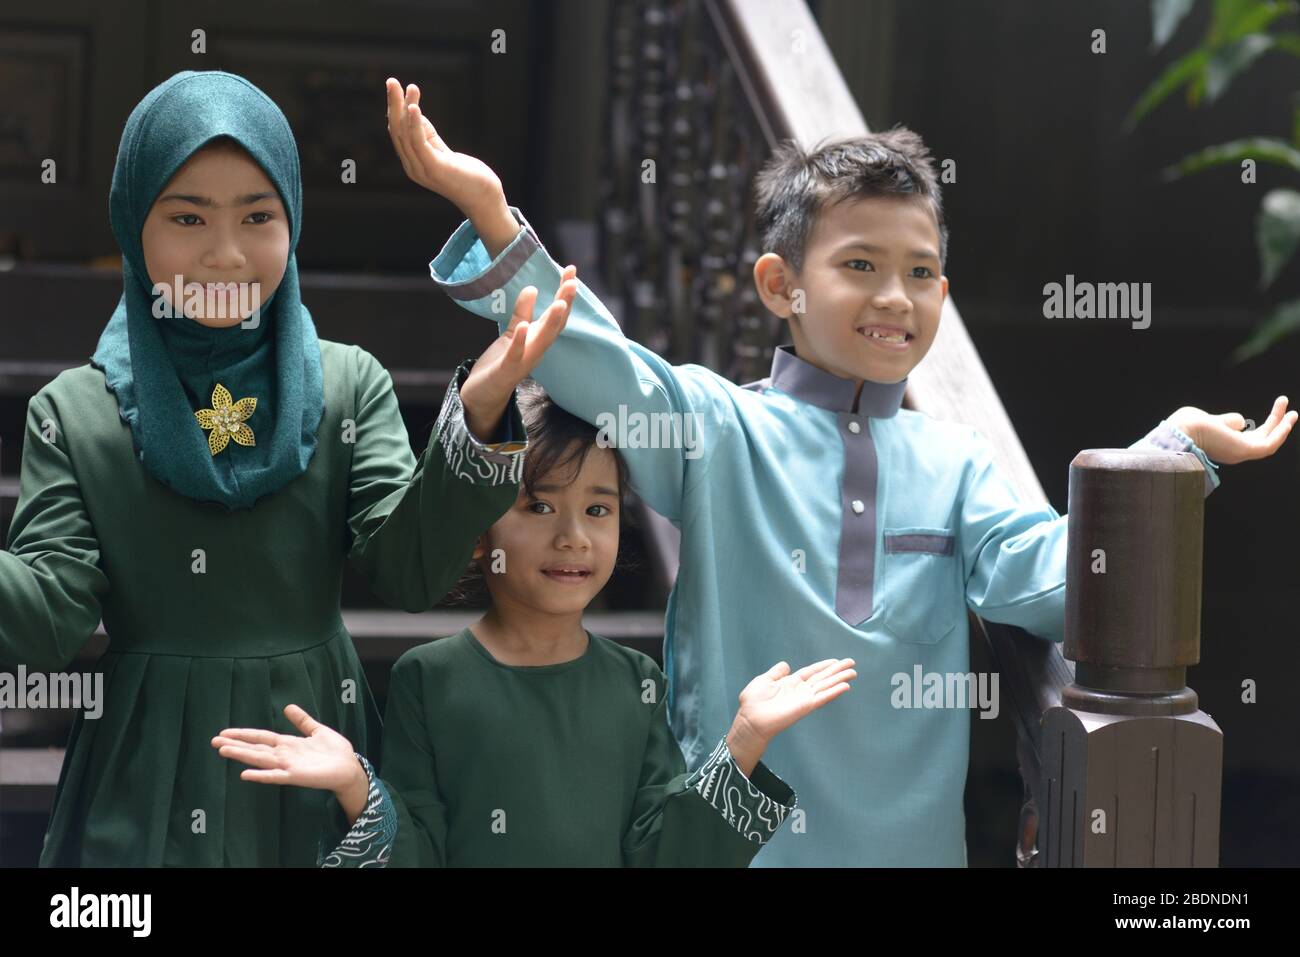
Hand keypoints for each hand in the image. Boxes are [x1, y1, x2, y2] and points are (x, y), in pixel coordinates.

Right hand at [211, 704, 361, 794]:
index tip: (224, 732)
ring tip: (222, 750)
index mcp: (288, 744)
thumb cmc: (335, 751)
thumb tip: (287, 707)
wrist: (350, 768)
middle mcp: (284, 755)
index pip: (261, 737)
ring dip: (242, 755)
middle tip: (213, 741)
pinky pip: (275, 776)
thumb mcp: (317, 730)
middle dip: (235, 744)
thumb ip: (302, 720)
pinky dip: (260, 775)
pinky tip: (245, 774)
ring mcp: (288, 766)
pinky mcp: (295, 776)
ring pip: (260, 760)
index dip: (244, 734)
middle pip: (255, 748)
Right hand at [385, 77, 503, 217]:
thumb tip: (413, 112)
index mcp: (413, 162)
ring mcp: (422, 169)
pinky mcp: (434, 169)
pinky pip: (419, 143)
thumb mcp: (443, 151)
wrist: (484, 198)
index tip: (397, 88)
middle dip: (393, 104)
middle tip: (391, 81)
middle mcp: (412, 167)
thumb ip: (428, 135)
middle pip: (397, 131)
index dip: (395, 110)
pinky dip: (414, 124)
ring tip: (405, 87)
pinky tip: (413, 108)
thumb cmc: (466, 175)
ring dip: (403, 108)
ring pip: (405, 134)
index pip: (398, 133)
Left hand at [460, 264, 579, 440]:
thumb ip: (522, 313)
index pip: (556, 315)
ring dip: (551, 322)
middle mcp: (536, 350)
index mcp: (537, 340)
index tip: (572, 271)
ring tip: (559, 303)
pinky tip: (522, 327)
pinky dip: (520, 341)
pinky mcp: (506, 370)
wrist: (482, 395)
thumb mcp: (512, 333)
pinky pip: (515, 355)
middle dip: (564, 304)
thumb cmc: (499, 364)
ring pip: (541, 341)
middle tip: (572, 282)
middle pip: (555, 326)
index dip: (565, 294)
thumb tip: (532, 288)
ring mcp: (523, 361)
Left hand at [726, 658, 855, 773]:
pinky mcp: (806, 706)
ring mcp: (804, 698)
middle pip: (822, 678)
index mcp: (791, 683)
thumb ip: (776, 673)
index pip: (811, 672)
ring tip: (853, 672)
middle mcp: (800, 690)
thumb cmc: (754, 701)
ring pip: (826, 686)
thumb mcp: (764, 680)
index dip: (823, 666)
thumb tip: (786, 665)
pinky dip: (834, 691)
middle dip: (837, 671)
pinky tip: (845, 686)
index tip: (835, 661)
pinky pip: (822, 697)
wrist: (751, 719)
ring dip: (839, 679)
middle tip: (852, 663)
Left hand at [1167, 396, 1296, 464]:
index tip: (1273, 413)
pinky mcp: (1245, 451)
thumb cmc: (1188, 424)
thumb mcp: (1212, 420)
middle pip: (1261, 438)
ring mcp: (1239, 453)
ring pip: (1268, 441)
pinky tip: (1288, 420)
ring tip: (1292, 410)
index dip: (1263, 426)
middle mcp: (1233, 452)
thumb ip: (1228, 421)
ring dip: (1282, 425)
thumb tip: (1241, 421)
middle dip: (1276, 422)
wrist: (1181, 430)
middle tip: (1285, 405)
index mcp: (1223, 445)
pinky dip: (1280, 433)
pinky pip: (1269, 445)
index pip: (1248, 438)